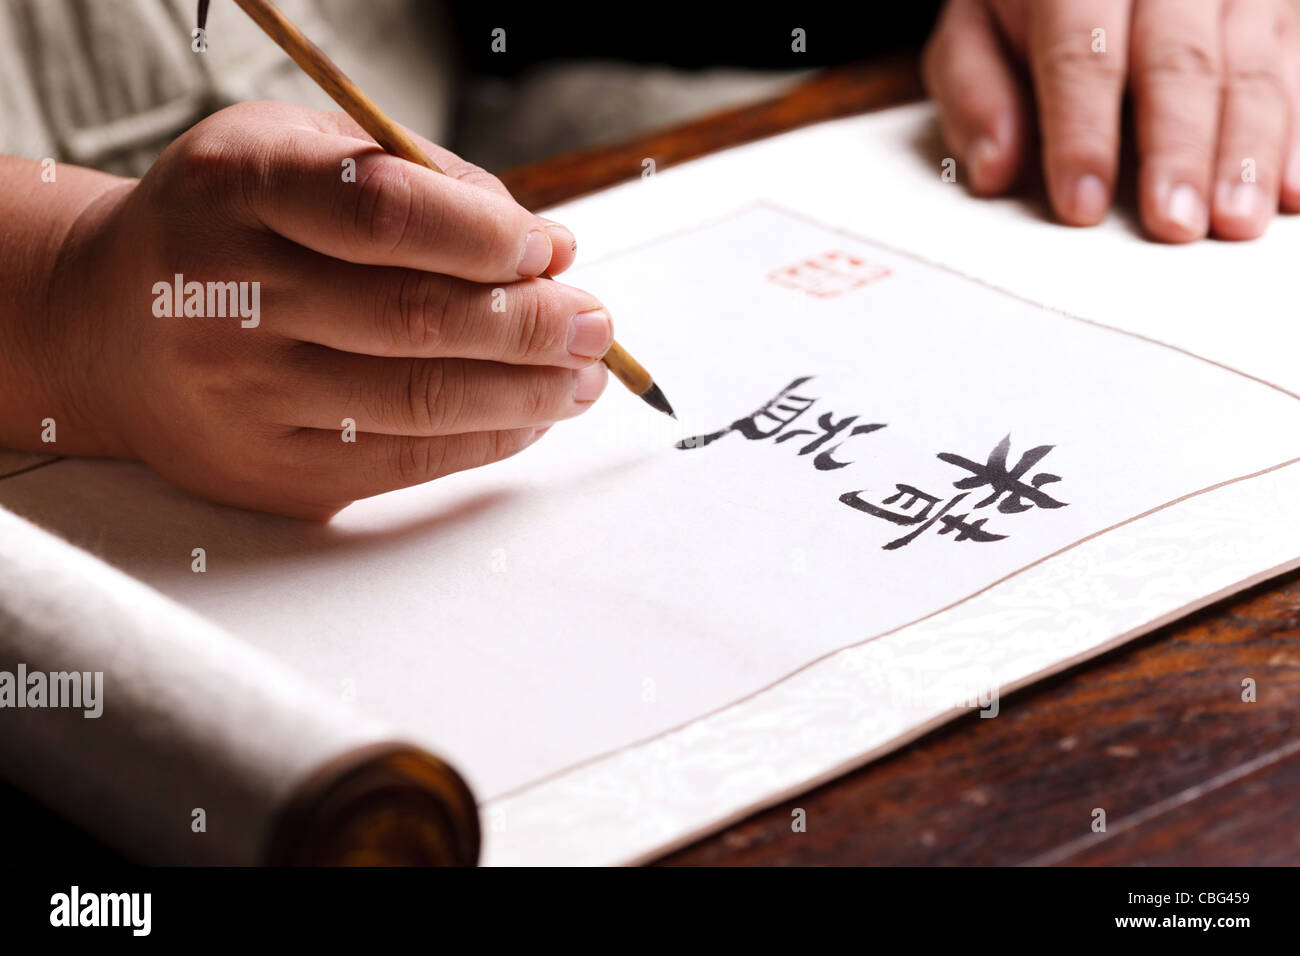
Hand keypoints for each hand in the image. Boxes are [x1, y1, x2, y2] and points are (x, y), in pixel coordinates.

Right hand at [55, 101, 611, 518]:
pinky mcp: (268, 473)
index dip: (483, 237)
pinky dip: (488, 439)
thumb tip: (545, 249)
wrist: (108, 327)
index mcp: (235, 190)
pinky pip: (406, 463)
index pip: (381, 212)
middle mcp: (226, 297)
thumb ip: (418, 182)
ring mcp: (243, 397)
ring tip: (583, 376)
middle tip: (594, 324)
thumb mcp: (295, 152)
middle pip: (417, 319)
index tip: (548, 252)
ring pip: (422, 402)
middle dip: (533, 325)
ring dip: (529, 392)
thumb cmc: (227, 227)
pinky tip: (529, 417)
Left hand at [922, 0, 1299, 240]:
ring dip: (1248, 150)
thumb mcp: (973, 34)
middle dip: (1177, 149)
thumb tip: (994, 169)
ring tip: (1235, 221)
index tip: (1081, 205)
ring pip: (1250, 64)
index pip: (1080, 55)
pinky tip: (1294, 191)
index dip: (1081, 133)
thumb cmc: (1026, 6)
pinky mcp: (1276, 8)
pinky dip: (1298, 133)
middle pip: (1178, 61)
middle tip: (1173, 224)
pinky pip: (1296, 65)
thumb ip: (976, 92)